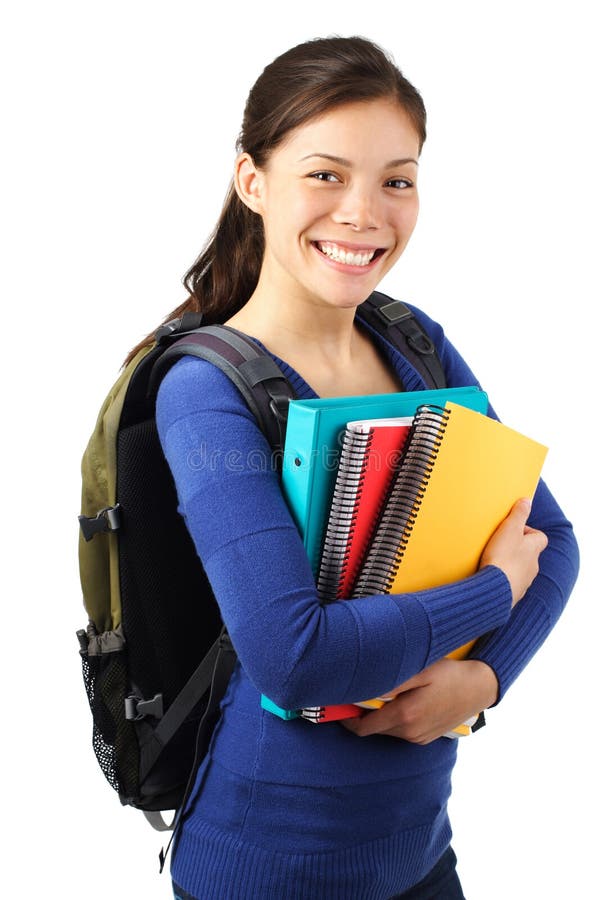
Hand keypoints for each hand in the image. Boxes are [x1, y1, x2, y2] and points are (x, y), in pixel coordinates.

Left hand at [341, 658, 498, 743]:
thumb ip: (392, 681)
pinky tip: (402, 699)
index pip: (363, 728)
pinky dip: (395, 717)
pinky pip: (402, 729)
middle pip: (373, 728)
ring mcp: (420, 737)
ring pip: (387, 728)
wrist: (480, 686)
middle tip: (358, 691)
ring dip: (380, 714)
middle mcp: (410, 733)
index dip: (347, 717)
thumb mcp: (421, 670)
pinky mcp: (427, 736)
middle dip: (363, 713)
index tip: (338, 702)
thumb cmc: (450, 674)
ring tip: (382, 691)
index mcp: (405, 717)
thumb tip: (366, 690)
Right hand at [480, 498, 547, 606]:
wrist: (495, 589)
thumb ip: (519, 514)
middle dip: (517, 548)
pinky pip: (510, 583)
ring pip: (520, 569)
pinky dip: (503, 579)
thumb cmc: (503, 557)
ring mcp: (524, 581)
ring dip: (510, 564)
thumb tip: (527, 501)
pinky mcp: (512, 594)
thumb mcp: (510, 529)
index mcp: (534, 549)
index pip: (540, 537)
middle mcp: (533, 566)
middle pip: (529, 554)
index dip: (528, 531)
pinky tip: (490, 576)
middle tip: (500, 544)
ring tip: (492, 560)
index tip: (513, 529)